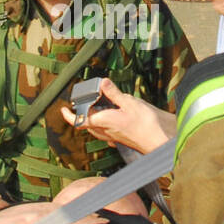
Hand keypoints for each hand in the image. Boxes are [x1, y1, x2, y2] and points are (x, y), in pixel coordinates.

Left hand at [59, 77, 174, 153]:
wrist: (160, 140)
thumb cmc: (146, 123)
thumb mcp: (129, 102)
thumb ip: (114, 93)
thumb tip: (102, 83)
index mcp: (104, 121)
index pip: (80, 120)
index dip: (69, 116)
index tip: (63, 110)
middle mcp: (106, 131)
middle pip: (87, 125)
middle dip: (81, 115)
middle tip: (80, 105)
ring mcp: (114, 137)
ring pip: (96, 130)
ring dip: (92, 121)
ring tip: (94, 110)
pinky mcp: (122, 138)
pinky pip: (107, 134)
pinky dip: (104, 126)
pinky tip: (111, 121)